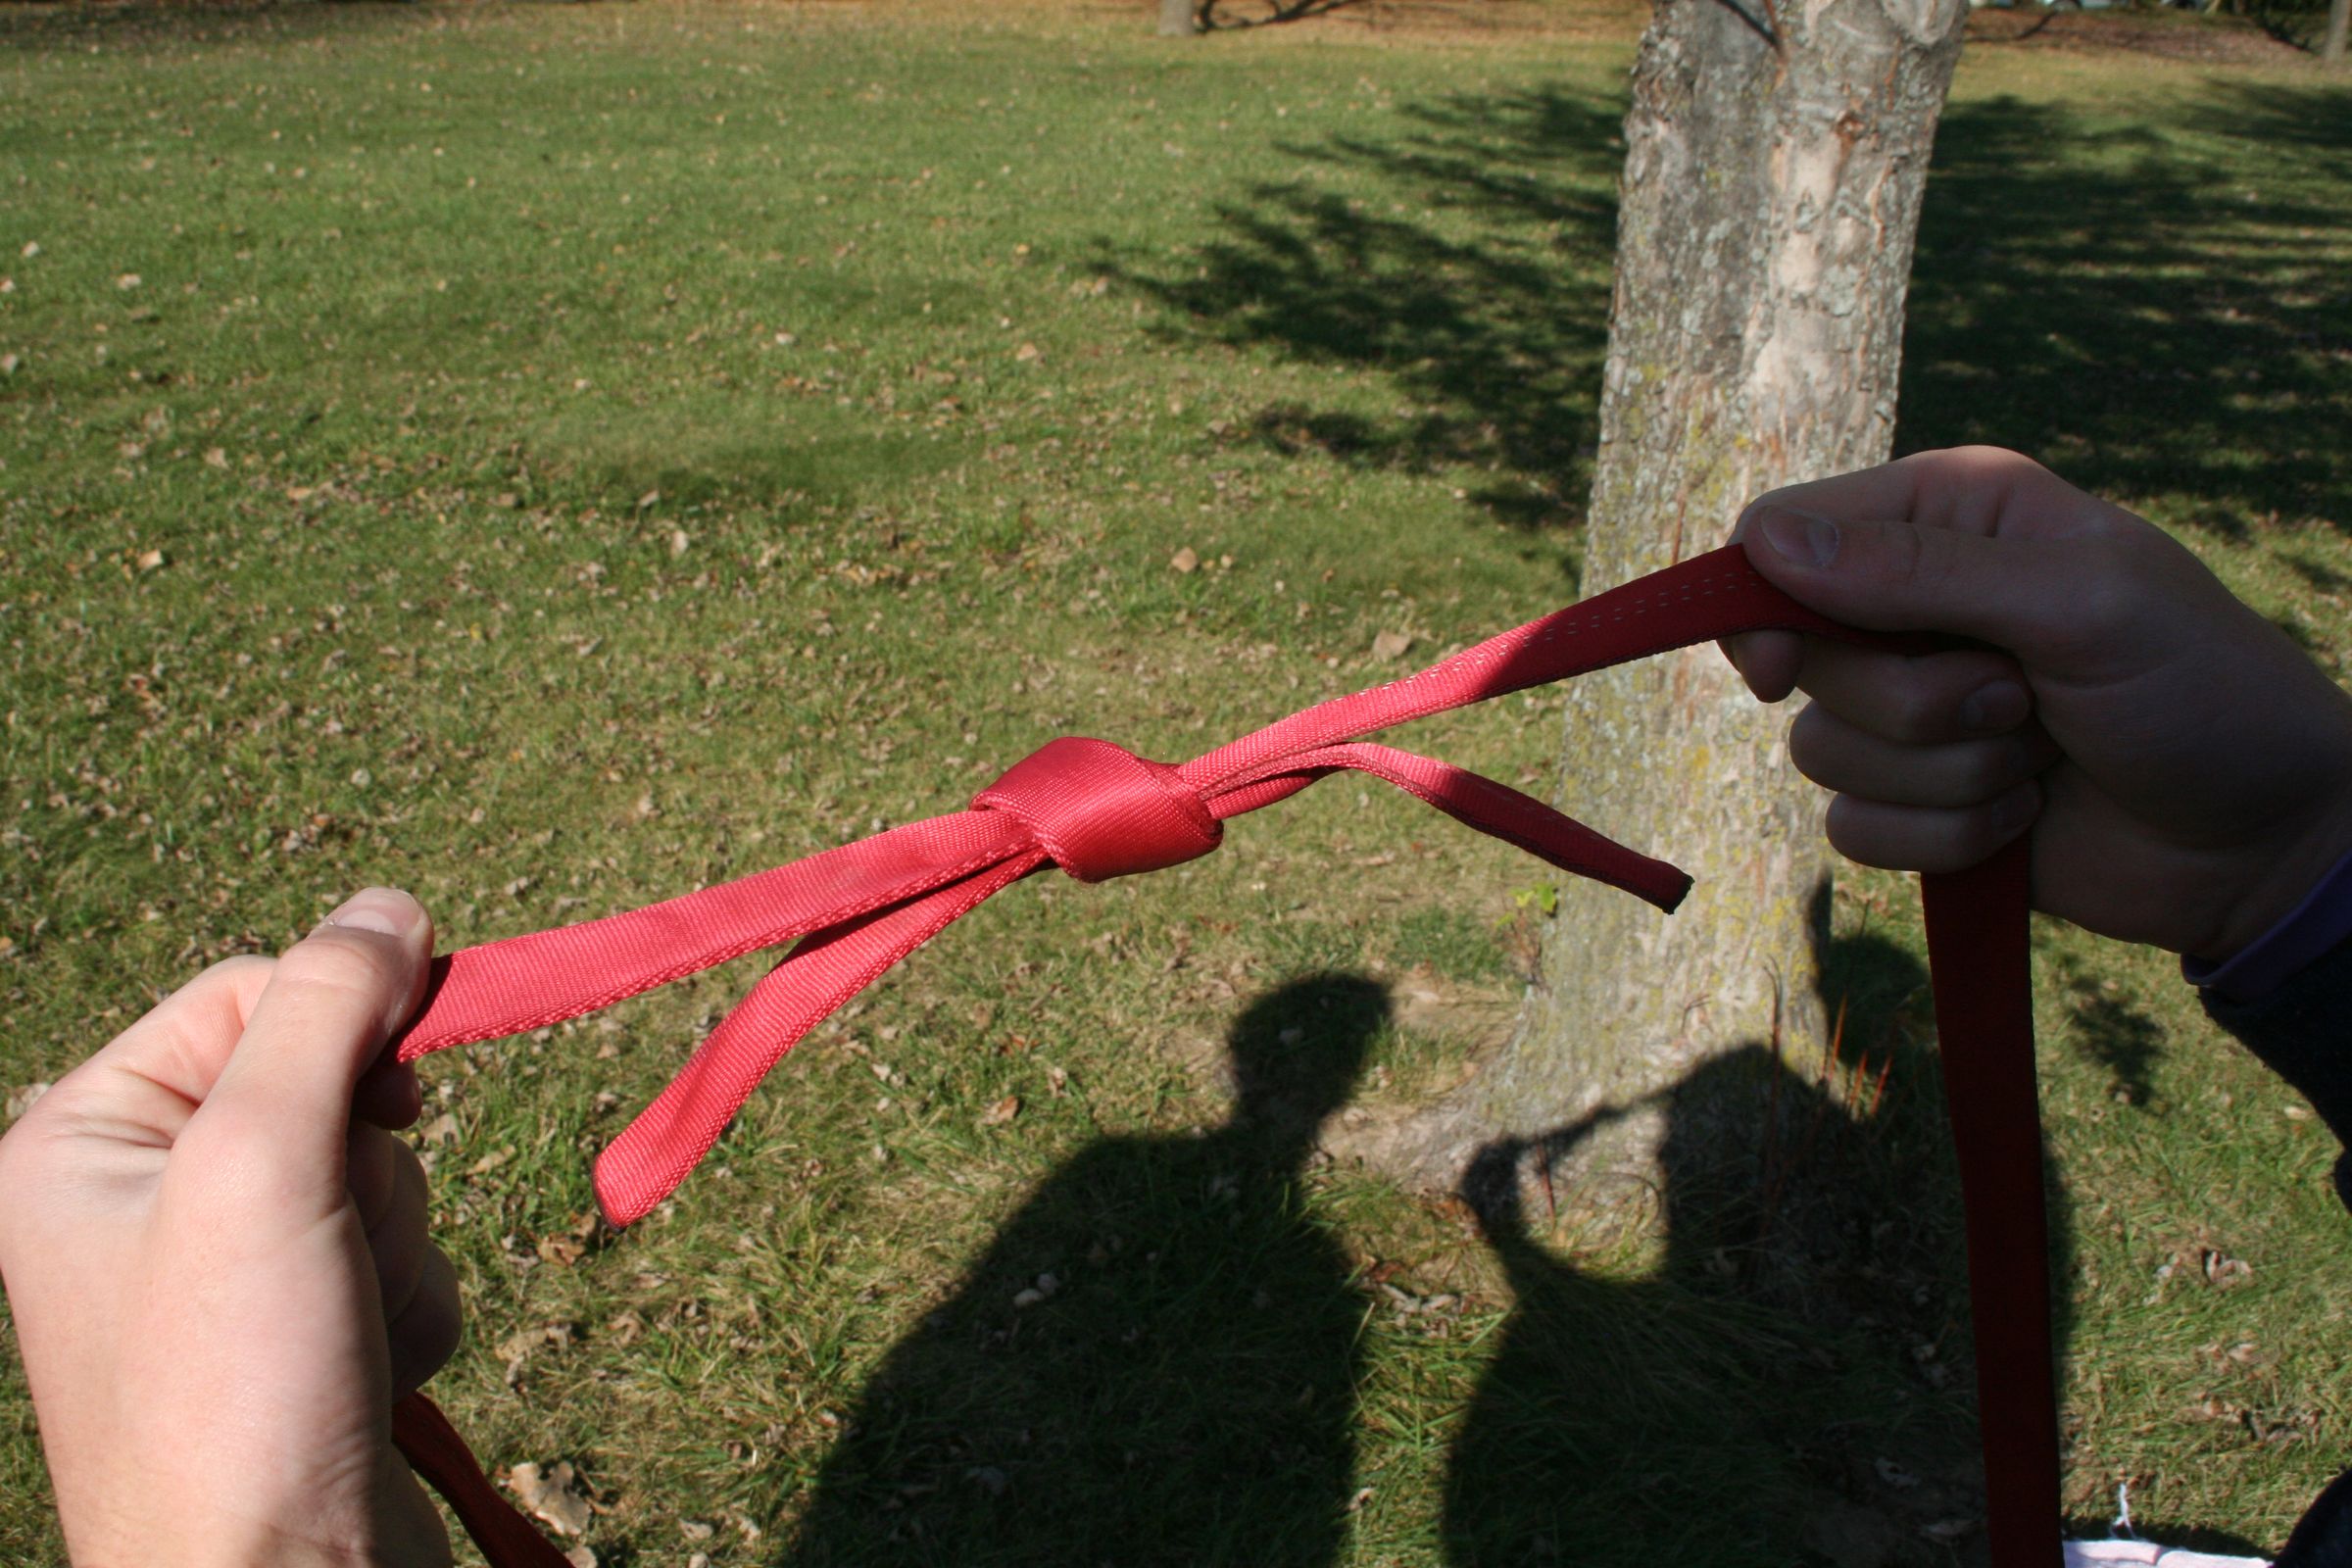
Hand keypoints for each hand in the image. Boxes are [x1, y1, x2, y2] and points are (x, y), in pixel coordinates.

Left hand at [0, 888, 458, 1567]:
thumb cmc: (233, 1391)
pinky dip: (409, 1304)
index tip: (403, 1090)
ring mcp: (221, 1271)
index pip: (251, 996)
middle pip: (330, 1084)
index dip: (345, 1027)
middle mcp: (141, 1197)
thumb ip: (325, 1013)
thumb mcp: (263, 1164)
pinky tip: (366, 1369)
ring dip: (399, 1244)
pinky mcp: (297, 1332)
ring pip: (382, 1174)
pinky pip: (401, 1255)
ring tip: (346, 1330)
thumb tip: (392, 907)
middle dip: (374, 1166)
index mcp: (84, 1139)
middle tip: (334, 1244)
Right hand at [1721, 446, 2351, 961]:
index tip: (1787, 662)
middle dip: (1906, 701)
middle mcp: (1913, 604)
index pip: (1782, 532)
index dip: (1763, 598)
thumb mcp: (2078, 605)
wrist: (2263, 841)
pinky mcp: (1914, 800)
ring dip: (1943, 774)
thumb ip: (1922, 571)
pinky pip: (1853, 828)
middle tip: (2016, 698)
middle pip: (1793, 654)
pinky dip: (1943, 835)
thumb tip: (1765, 541)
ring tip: (2040, 756)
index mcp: (1949, 517)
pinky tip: (2022, 820)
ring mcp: (1911, 707)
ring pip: (1819, 750)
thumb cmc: (2201, 693)